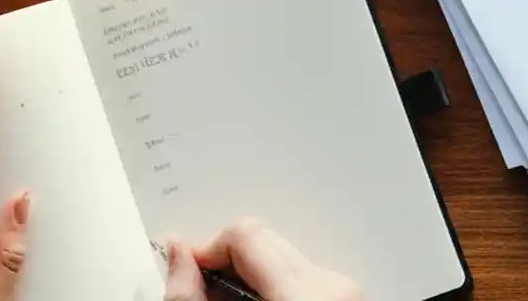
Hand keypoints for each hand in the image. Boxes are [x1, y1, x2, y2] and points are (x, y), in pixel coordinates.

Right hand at [163, 218, 362, 300]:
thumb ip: (191, 296)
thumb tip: (178, 255)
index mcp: (307, 292)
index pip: (245, 233)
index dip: (207, 249)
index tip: (191, 272)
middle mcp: (334, 285)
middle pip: (263, 241)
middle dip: (229, 266)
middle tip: (210, 297)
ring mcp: (347, 290)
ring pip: (280, 257)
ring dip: (253, 278)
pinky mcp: (350, 296)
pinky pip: (302, 274)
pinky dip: (277, 287)